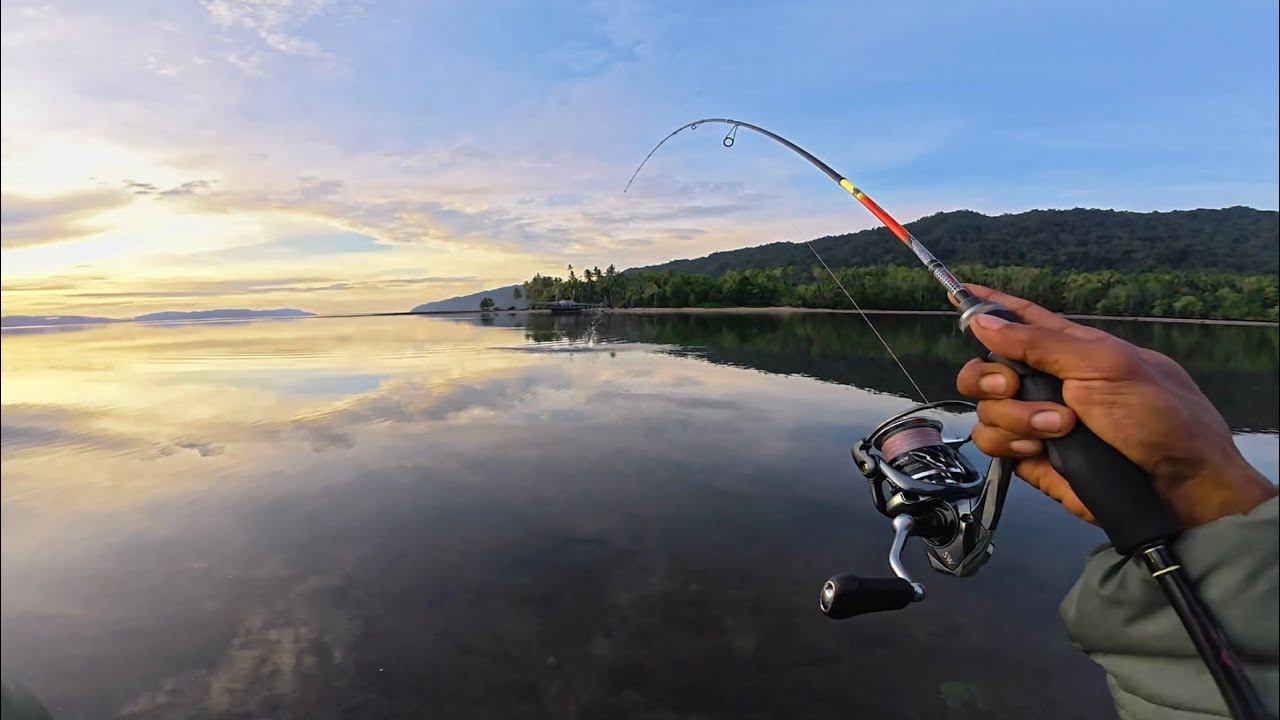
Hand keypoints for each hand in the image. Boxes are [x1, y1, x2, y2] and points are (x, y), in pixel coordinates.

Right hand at [954, 285, 1276, 528]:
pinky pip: (992, 444)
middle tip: (1014, 384)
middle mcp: (1046, 384)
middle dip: (990, 376)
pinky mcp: (1030, 460)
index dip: (990, 306)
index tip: (958, 292)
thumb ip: (1039, 343)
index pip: (1020, 320)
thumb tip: (983, 320)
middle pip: (984, 369)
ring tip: (1060, 429)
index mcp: (1068, 351)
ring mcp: (1035, 422)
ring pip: (986, 409)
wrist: (1178, 487)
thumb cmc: (1158, 416)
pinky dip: (1008, 444)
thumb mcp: (1105, 365)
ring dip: (1016, 417)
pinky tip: (1038, 449)